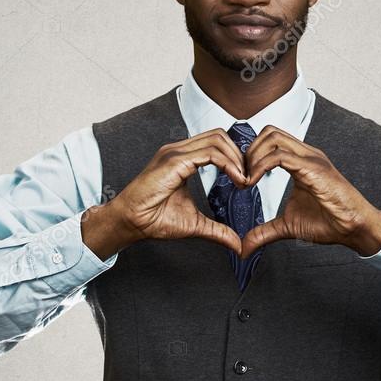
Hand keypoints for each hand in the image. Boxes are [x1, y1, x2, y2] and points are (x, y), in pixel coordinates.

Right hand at [108, 129, 247, 254]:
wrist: (131, 222)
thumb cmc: (154, 219)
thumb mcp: (195, 224)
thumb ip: (217, 230)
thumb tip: (237, 245)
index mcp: (183, 158)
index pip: (216, 143)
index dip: (235, 157)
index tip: (246, 179)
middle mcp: (179, 149)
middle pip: (220, 135)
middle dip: (240, 155)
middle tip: (249, 178)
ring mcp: (176, 152)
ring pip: (217, 139)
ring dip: (237, 159)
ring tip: (244, 180)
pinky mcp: (175, 160)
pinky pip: (210, 153)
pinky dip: (228, 164)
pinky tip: (236, 179)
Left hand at [237, 125, 380, 258]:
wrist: (355, 228)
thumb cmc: (329, 222)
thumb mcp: (287, 226)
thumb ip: (264, 232)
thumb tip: (244, 247)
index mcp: (300, 161)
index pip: (270, 140)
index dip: (250, 155)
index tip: (241, 178)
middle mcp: (305, 154)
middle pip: (268, 131)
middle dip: (248, 152)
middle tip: (241, 176)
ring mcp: (310, 158)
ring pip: (272, 137)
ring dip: (252, 156)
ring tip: (246, 180)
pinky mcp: (313, 168)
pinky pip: (280, 156)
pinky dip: (260, 166)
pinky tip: (253, 183)